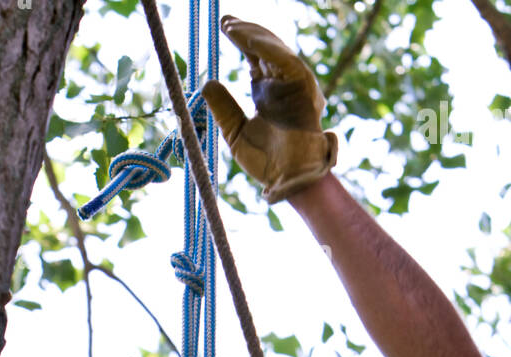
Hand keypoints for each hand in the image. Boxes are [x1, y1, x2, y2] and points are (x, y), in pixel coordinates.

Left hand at [202, 15, 336, 203]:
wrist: (287, 181)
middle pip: (265, 48)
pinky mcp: (305, 91)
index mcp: (268, 91)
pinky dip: (269, 50)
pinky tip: (250, 42)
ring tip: (231, 28)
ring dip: (254, 37)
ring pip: (276, 51)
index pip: (254, 57)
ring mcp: (295, 86)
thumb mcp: (235, 132)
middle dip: (246, 32)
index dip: (241, 40)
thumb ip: (223, 109)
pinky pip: (288, 63)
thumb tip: (206, 83)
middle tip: (225, 21)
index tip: (224, 26)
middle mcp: (282, 84)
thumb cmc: (266, 163)